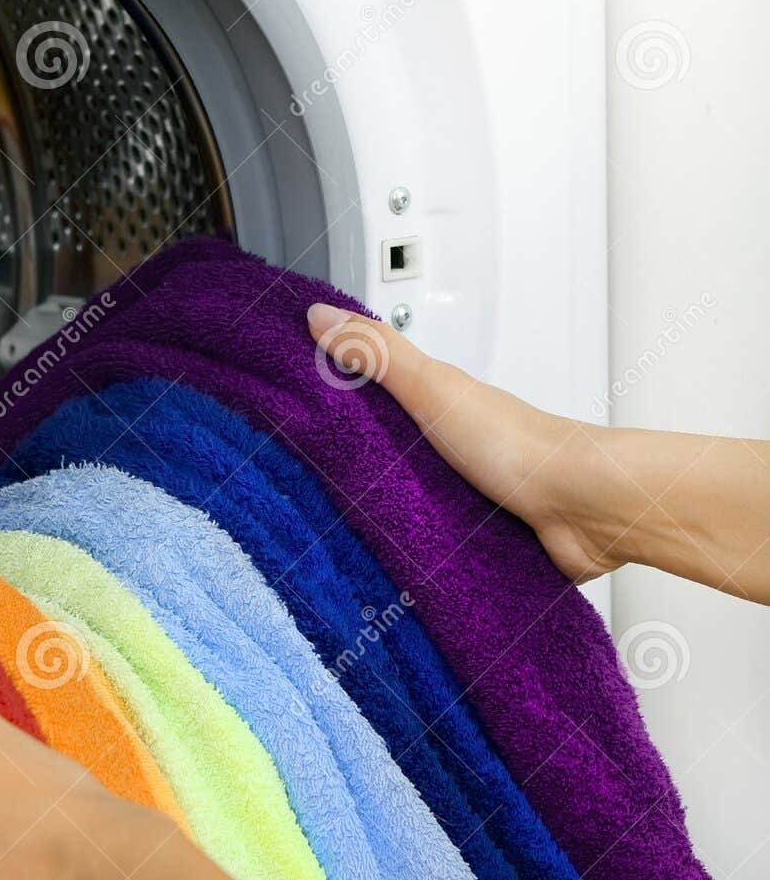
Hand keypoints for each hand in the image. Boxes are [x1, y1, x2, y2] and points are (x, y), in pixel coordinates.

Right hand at [306, 304, 620, 581]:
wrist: (583, 509)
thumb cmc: (519, 446)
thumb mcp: (433, 389)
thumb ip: (380, 354)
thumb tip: (321, 315)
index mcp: (444, 406)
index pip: (382, 393)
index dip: (341, 392)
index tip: (296, 396)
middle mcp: (458, 448)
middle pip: (396, 450)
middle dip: (357, 463)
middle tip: (305, 477)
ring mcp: (475, 495)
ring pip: (417, 499)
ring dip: (390, 512)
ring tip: (339, 528)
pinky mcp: (489, 540)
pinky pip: (444, 546)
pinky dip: (424, 553)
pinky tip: (397, 564)